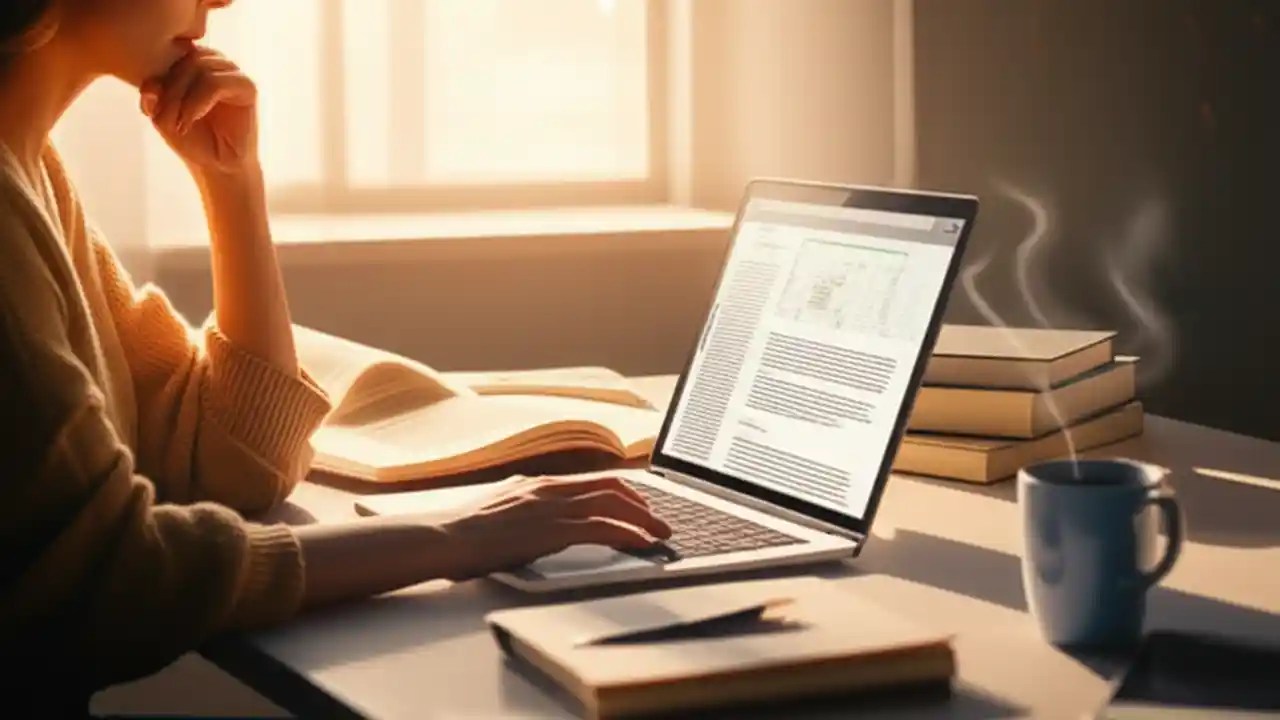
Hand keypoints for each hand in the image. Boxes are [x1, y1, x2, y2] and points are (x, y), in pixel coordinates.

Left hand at [140, 44, 258, 173]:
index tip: (149, 110)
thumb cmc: (192, 139)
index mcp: (194, 61)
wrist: (219, 166)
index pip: (171, 52)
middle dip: (169, 88)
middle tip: (163, 117)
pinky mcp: (247, 87)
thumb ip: (153, 96)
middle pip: (185, 56)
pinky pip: (215, 83)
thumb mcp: (161, 115)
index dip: (156, 78)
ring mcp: (233, 72)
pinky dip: (196, 102)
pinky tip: (190, 120)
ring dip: (181, 96)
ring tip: (178, 122)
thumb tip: (151, 86)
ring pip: (199, 66)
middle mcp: (215, 61)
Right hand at [438, 474, 672, 579]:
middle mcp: (549, 490)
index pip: (593, 480)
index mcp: (538, 485)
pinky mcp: (551, 530)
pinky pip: (601, 529)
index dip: (623, 493)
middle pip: (610, 488)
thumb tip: (541, 520)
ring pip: (612, 504)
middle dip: (641, 504)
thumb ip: (525, 509)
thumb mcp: (500, 511)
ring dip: (643, 519)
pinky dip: (627, 534)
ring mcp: (551, 508)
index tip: (639, 506)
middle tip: (659, 522)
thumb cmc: (462, 534)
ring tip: (660, 535)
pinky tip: (641, 544)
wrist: (441, 539)